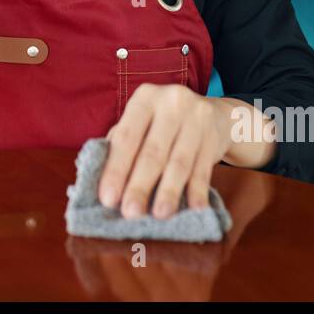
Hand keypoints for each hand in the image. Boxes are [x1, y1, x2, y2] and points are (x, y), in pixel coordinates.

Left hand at [98, 85, 230, 218]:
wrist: (215, 114)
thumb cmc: (165, 123)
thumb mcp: (143, 121)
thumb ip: (121, 143)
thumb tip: (98, 177)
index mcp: (145, 98)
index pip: (126, 137)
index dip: (116, 169)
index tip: (107, 199)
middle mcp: (172, 103)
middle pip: (153, 152)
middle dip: (140, 185)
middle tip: (130, 213)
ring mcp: (197, 118)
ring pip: (179, 162)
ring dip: (168, 192)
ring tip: (159, 215)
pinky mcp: (215, 137)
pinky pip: (204, 169)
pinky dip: (198, 191)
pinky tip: (193, 209)